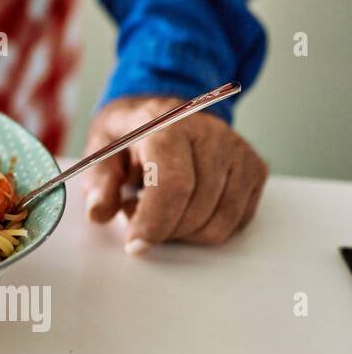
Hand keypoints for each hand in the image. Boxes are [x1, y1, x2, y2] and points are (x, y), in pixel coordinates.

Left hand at [84, 96, 267, 253]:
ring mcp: (238, 151)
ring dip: (184, 232)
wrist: (163, 108)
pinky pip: (236, 221)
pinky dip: (206, 227)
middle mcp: (210, 134)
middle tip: (137, 215)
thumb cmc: (129, 132)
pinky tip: (184, 206)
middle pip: (196, 208)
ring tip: (158, 208)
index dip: (154, 222)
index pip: (172, 183)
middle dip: (164, 230)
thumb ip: (99, 181)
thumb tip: (98, 212)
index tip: (135, 245)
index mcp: (167, 124)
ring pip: (220, 222)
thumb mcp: (101, 148)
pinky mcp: (255, 168)